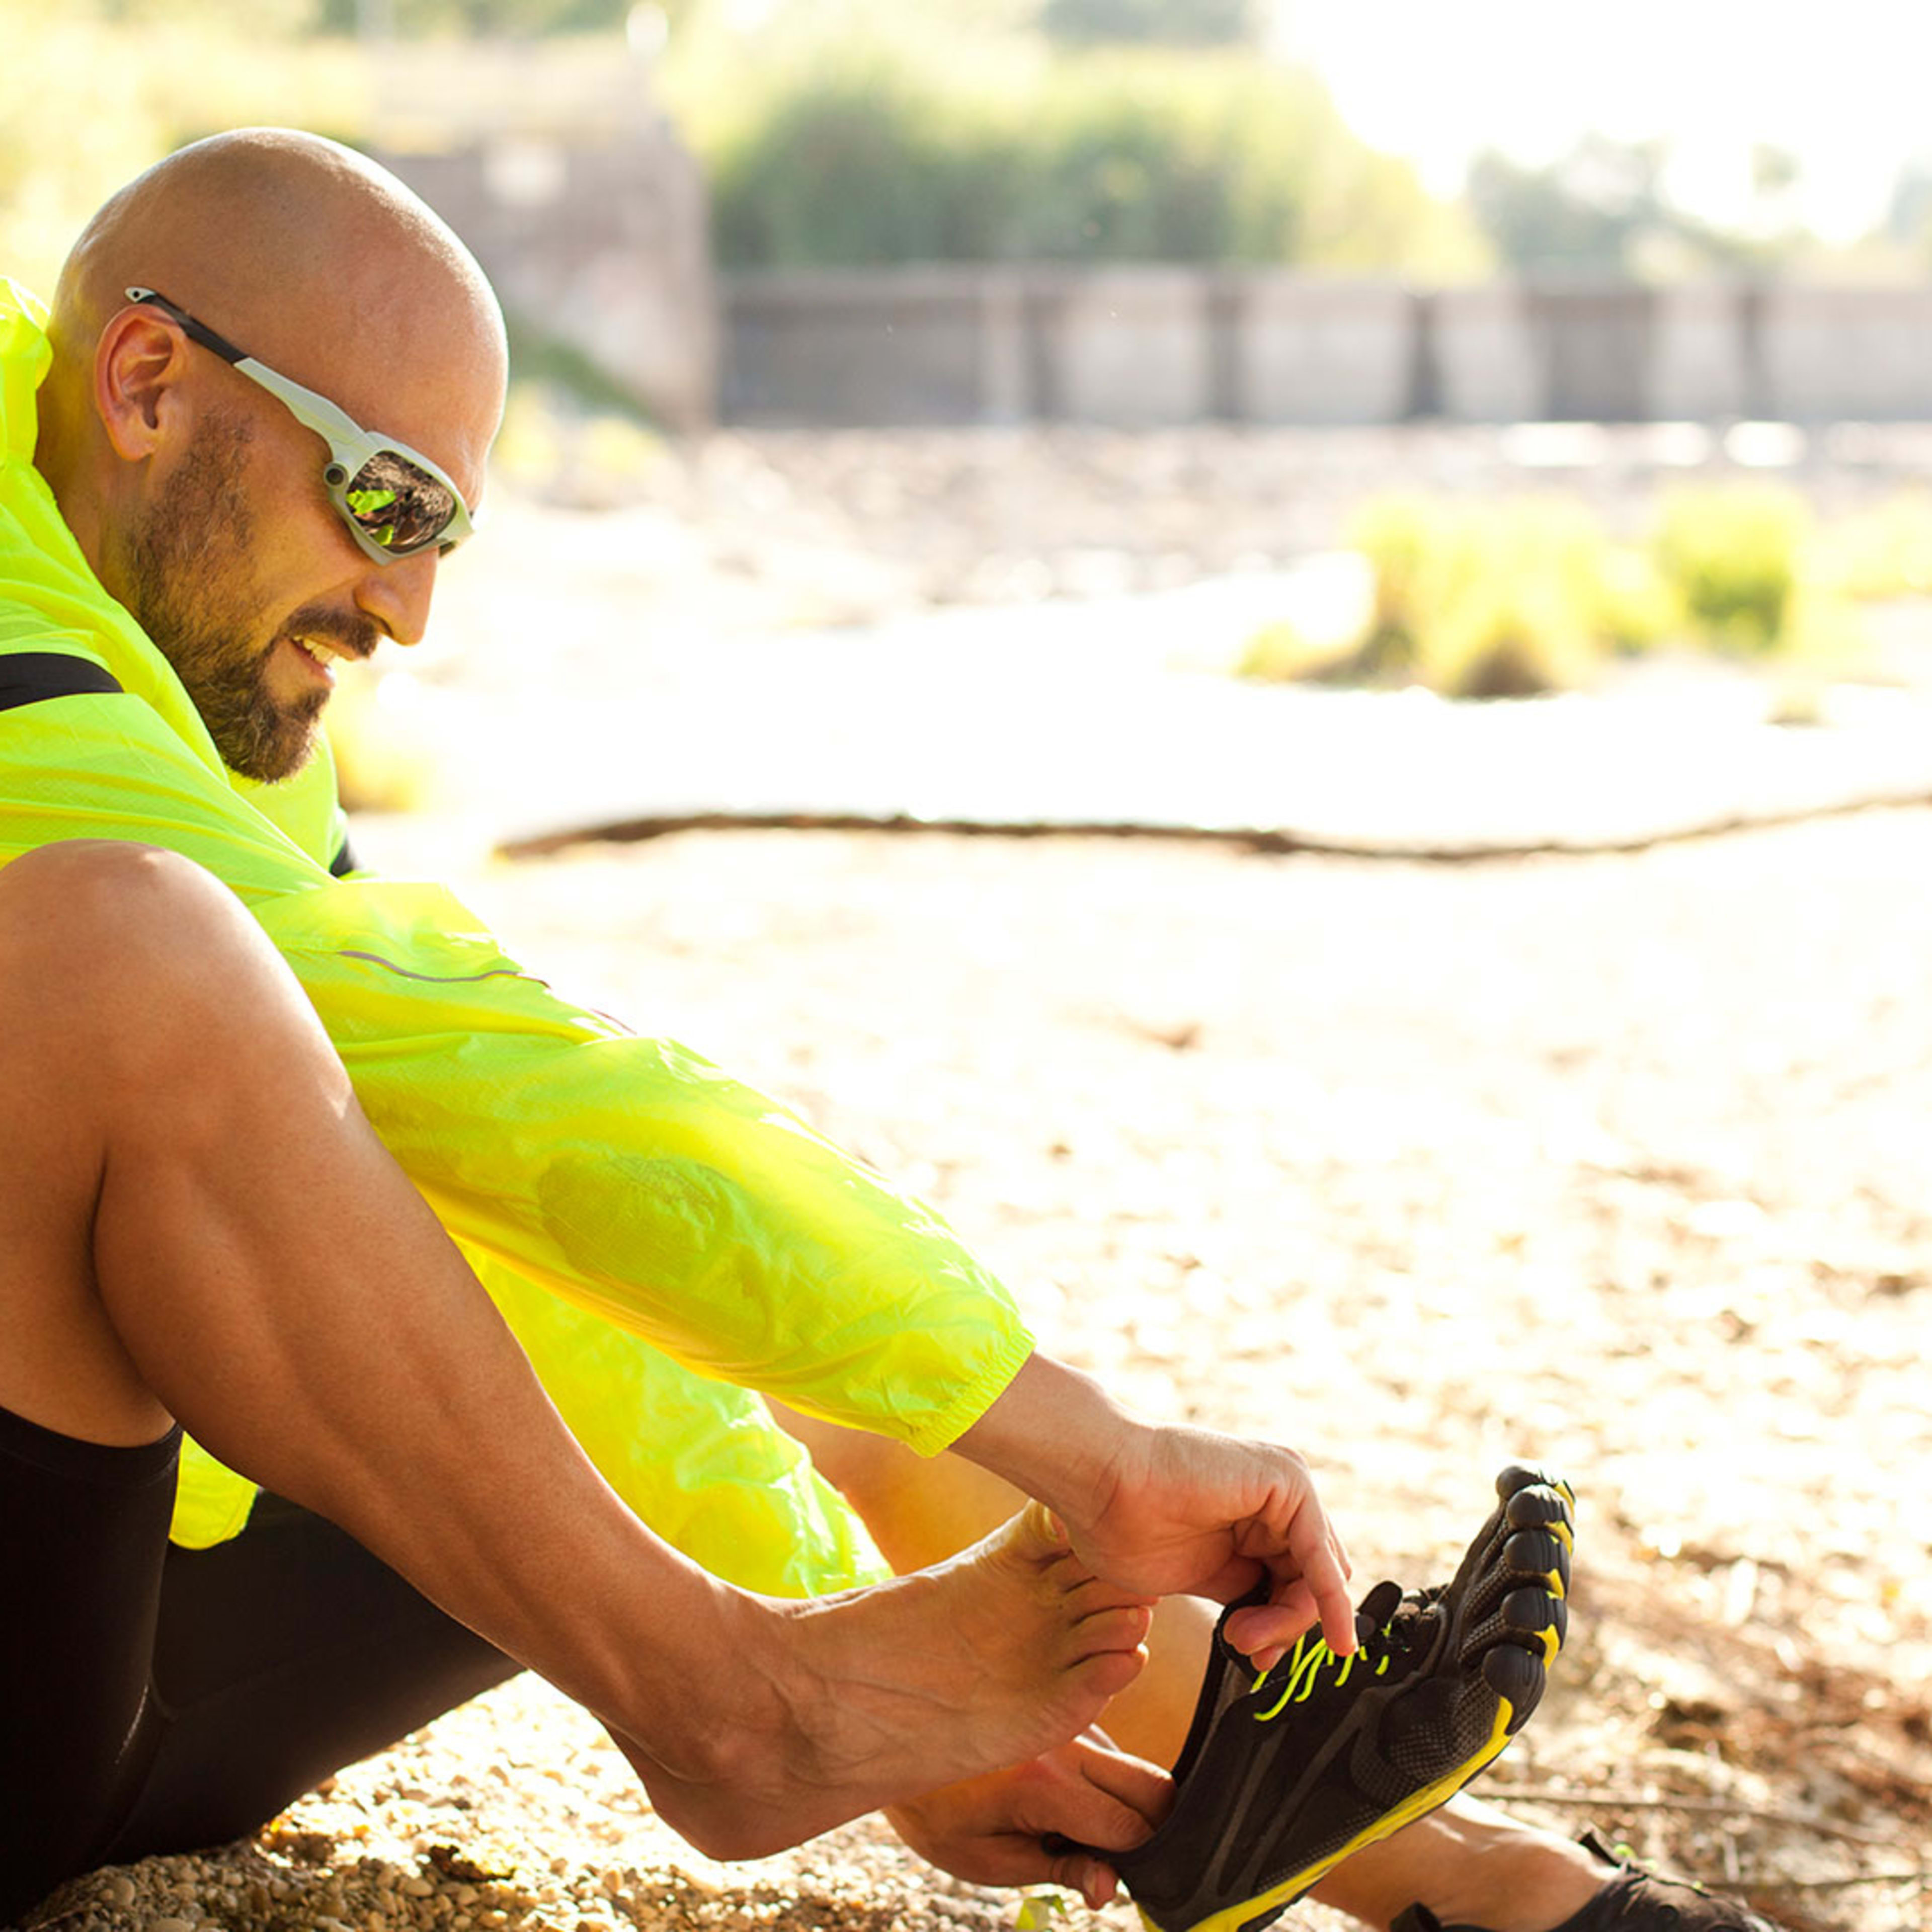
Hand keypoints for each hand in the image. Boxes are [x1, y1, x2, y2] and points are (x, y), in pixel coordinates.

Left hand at [885, 1729, 1171, 1906]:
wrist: (891, 1735)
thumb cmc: (933, 1810)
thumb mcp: (987, 1859)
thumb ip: (1056, 1870)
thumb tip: (1110, 1889)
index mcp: (1045, 1783)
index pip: (1130, 1827)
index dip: (1136, 1867)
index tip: (1111, 1884)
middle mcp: (1068, 1743)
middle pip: (1154, 1788)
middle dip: (1154, 1831)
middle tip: (1109, 1859)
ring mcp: (1070, 1722)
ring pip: (1135, 1768)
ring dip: (1126, 1807)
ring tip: (1071, 1830)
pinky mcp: (1066, 1714)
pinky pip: (1109, 1753)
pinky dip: (1105, 1785)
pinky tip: (1062, 1803)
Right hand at [957, 1356, 1354, 1662]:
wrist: (1097, 1482)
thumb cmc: (1120, 1524)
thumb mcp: (1195, 1572)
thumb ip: (1236, 1588)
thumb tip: (1265, 1618)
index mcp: (1248, 1514)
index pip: (1292, 1581)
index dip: (1278, 1627)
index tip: (1251, 1660)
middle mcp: (1271, 1497)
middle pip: (1310, 1581)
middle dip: (1285, 1627)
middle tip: (1249, 1653)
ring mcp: (1282, 1486)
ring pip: (1322, 1574)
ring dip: (1291, 1622)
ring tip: (1242, 1638)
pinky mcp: (1287, 1481)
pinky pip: (1322, 1555)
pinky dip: (1330, 1601)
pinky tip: (1332, 1636)